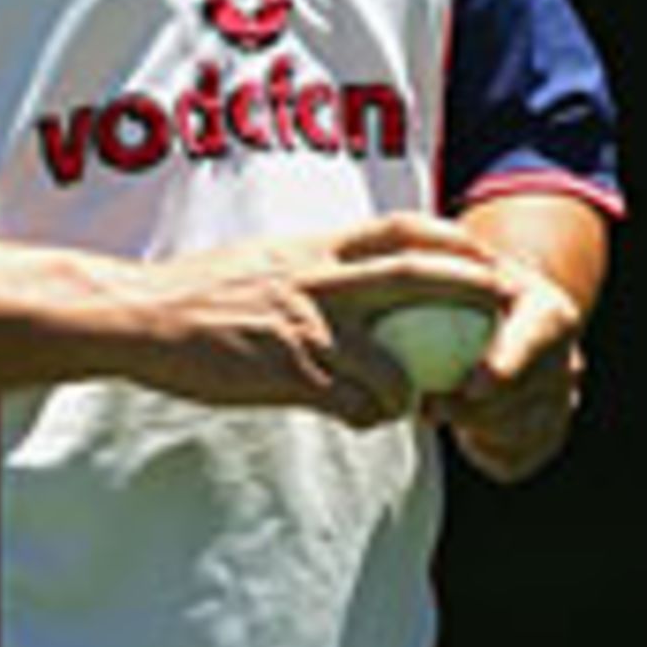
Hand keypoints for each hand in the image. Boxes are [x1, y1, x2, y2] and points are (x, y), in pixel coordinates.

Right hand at [135, 214, 506, 427]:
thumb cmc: (200, 293)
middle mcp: (316, 279)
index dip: (452, 239)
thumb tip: (352, 273)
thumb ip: (313, 266)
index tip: (483, 254)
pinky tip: (358, 418)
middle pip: (416, 275)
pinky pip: (353, 406)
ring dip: (417, 389)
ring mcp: (305, 329)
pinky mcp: (287, 376)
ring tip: (414, 402)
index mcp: (313, 247)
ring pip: (394, 362)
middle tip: (504, 313)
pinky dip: (371, 417)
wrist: (142, 317)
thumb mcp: (266, 260)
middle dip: (471, 291)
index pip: (398, 228)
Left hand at [424, 258, 584, 481]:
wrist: (494, 317)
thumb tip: (410, 279)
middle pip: (526, 398)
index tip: (471, 386)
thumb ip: (441, 271)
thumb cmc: (459, 283)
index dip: (508, 368)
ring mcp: (561, 403)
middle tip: (427, 407)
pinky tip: (459, 428)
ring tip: (434, 409)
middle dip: (477, 409)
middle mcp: (567, 360)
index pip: (536, 343)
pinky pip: (513, 461)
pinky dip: (480, 450)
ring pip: (520, 435)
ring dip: (473, 429)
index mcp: (550, 313)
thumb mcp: (454, 266)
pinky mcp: (547, 438)